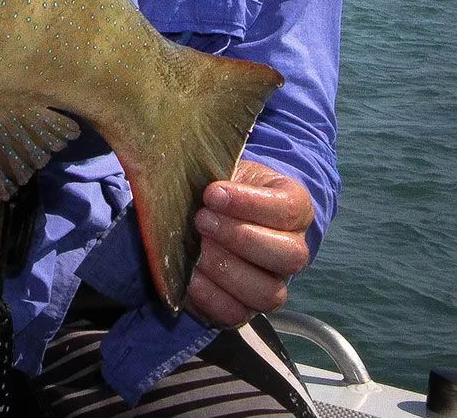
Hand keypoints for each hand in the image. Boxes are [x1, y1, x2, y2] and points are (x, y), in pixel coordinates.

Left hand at [186, 159, 313, 327]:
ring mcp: (270, 282)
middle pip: (290, 256)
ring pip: (268, 293)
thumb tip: (199, 183)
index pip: (289, 210)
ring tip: (196, 250)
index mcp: (293, 208)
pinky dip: (212, 298)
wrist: (203, 212)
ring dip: (227, 270)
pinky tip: (191, 278)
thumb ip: (215, 171)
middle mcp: (291, 250)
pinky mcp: (243, 306)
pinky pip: (237, 314)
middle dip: (240, 237)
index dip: (250, 203)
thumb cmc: (216, 186)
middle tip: (201, 220)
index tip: (211, 193)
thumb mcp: (220, 168)